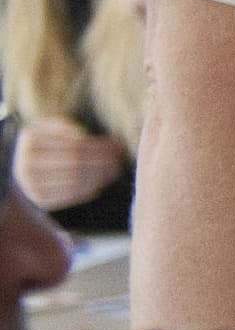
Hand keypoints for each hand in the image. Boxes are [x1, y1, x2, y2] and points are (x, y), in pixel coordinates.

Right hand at [10, 118, 126, 213]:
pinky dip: (91, 188)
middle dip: (102, 160)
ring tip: (115, 169)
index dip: (99, 146)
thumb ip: (72, 130)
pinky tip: (102, 181)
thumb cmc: (44, 144)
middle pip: (75, 162)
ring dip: (100, 175)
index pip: (74, 144)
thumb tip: (110, 144)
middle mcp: (28, 163)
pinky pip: (71, 195)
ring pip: (75, 180)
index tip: (115, 145)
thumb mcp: (51, 130)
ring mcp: (32, 184)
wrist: (21, 168)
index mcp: (31, 140)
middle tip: (118, 158)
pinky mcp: (41, 199)